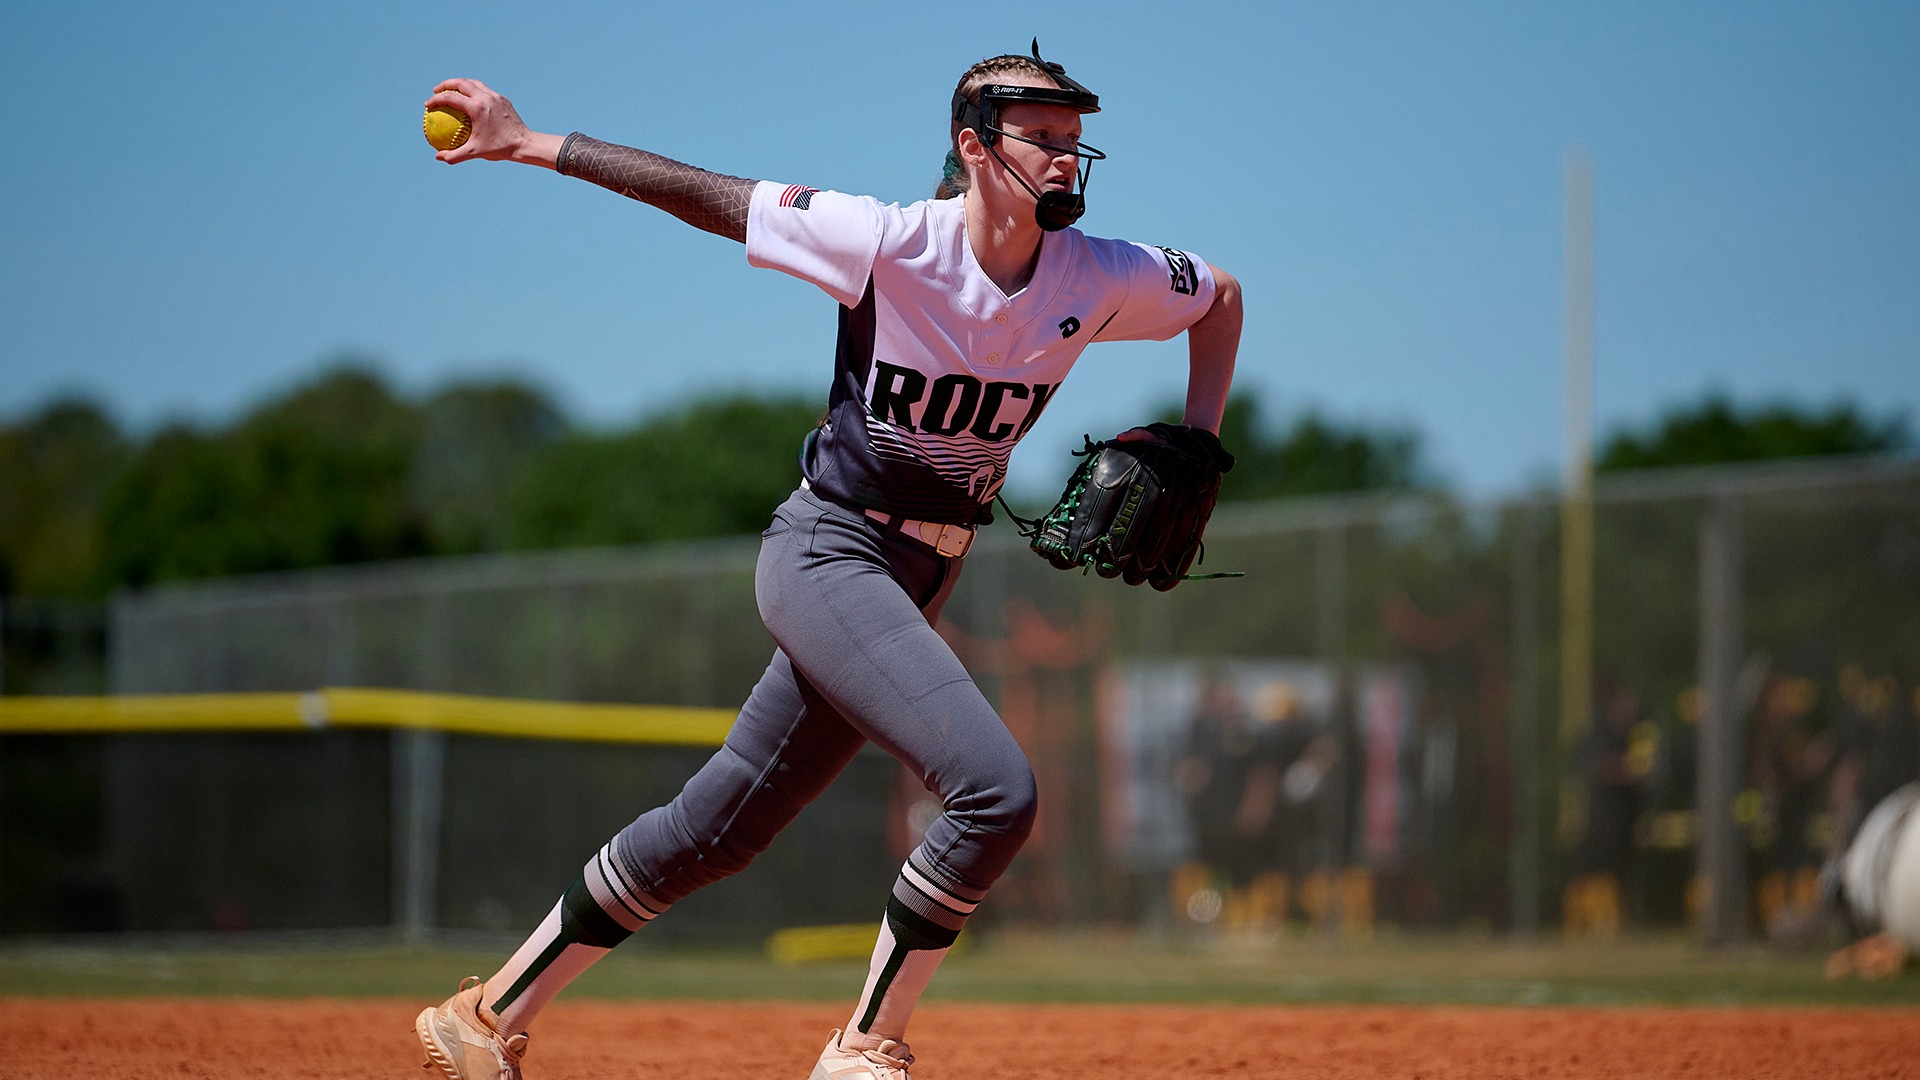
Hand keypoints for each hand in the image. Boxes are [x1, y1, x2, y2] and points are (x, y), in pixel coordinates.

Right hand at [424, 78, 551, 165]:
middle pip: (461, 82)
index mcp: (477, 108)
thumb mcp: (475, 153)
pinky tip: (470, 101)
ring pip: (474, 83)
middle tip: (436, 91)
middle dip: (446, 84)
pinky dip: (474, 91)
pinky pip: (485, 90)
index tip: (428, 105)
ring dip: (460, 84)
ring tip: (452, 91)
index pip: (450, 97)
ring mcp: (496, 96)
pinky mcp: (503, 99)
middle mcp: (486, 98)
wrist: (525, 144)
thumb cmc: (500, 149)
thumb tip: (438, 157)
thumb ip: (455, 155)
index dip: (435, 99)